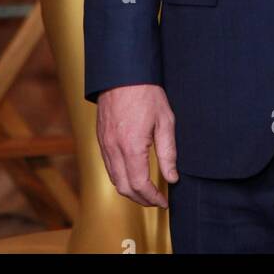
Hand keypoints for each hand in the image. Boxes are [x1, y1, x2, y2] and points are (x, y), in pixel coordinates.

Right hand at [95, 83, 177, 206]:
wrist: (122, 73)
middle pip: (124, 188)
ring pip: (114, 179)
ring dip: (130, 190)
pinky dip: (120, 177)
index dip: (152, 198)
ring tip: (146, 191)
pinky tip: (133, 174)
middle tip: (157, 200)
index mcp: (131, 146)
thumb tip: (172, 178)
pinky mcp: (101, 139)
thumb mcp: (165, 120)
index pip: (140, 185)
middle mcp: (114, 149)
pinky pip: (109, 166)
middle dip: (141, 199)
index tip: (164, 201)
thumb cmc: (146, 92)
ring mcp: (104, 144)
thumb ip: (168, 152)